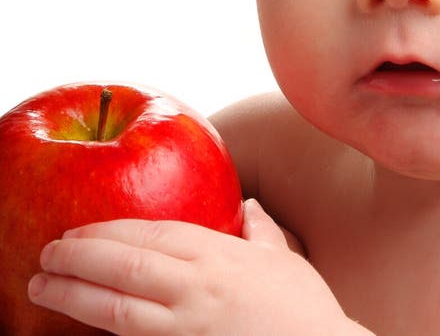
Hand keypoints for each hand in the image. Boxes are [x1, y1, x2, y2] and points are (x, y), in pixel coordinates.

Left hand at [28, 199, 359, 334]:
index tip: (78, 227)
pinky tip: (81, 327)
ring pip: (119, 311)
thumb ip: (262, 231)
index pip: (150, 234)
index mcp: (218, 255)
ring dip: (74, 296)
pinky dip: (104, 332)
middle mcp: (198, 288)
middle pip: (125, 269)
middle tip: (45, 254)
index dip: (107, 230)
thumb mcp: (285, 260)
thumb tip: (250, 207)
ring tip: (42, 287)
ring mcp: (189, 328)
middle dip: (78, 258)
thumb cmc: (304, 310)